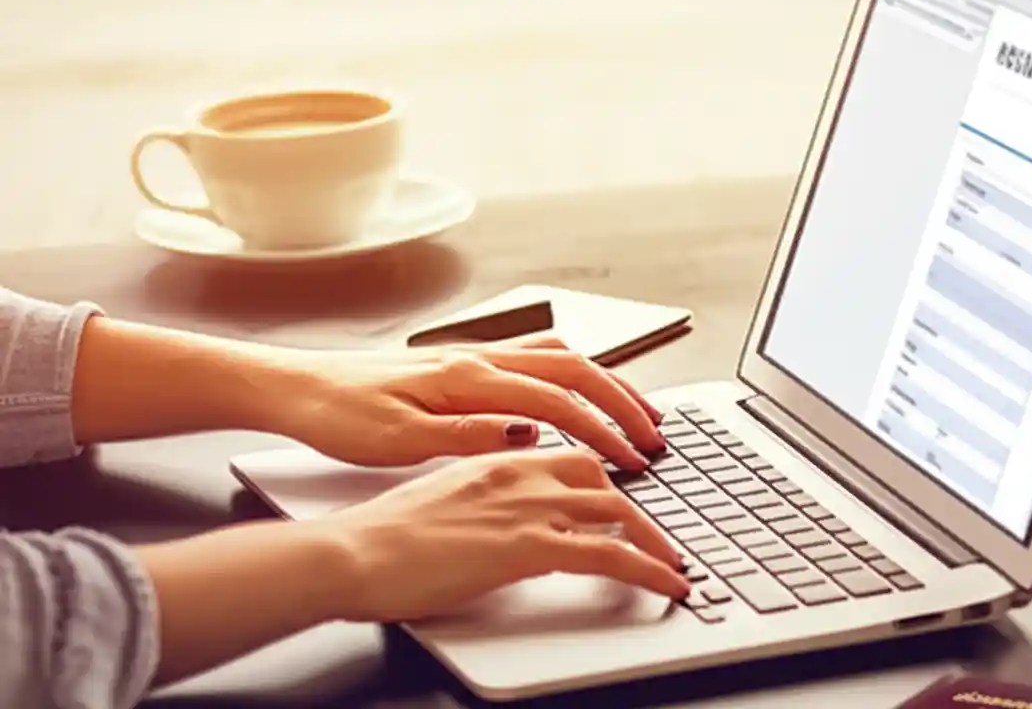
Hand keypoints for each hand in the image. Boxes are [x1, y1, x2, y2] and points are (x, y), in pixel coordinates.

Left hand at [272, 336, 666, 470]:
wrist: (295, 386)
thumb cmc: (338, 415)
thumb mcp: (395, 440)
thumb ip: (466, 434)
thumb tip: (527, 431)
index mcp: (467, 377)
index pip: (555, 399)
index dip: (601, 430)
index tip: (633, 459)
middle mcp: (477, 357)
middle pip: (573, 366)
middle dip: (622, 400)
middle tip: (654, 434)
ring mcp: (471, 356)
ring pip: (558, 356)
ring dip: (602, 381)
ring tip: (632, 411)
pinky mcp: (461, 363)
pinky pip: (533, 357)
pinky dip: (568, 374)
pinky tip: (572, 394)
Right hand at [316, 448, 690, 621]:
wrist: (353, 553)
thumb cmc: (382, 535)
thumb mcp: (440, 496)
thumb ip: (481, 494)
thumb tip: (499, 511)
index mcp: (495, 457)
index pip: (569, 452)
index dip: (606, 470)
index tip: (627, 488)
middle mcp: (518, 471)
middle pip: (601, 476)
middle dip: (640, 503)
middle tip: (662, 532)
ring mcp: (527, 506)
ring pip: (617, 510)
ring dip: (655, 540)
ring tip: (674, 564)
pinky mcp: (529, 545)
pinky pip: (610, 554)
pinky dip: (649, 569)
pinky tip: (667, 584)